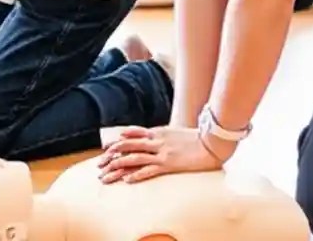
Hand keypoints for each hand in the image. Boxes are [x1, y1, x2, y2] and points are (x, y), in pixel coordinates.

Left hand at [96, 126, 230, 183]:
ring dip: (118, 167)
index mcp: (157, 131)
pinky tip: (127, 180)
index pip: (131, 135)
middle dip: (111, 155)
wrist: (212, 142)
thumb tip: (150, 137)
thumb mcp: (174, 132)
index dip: (116, 142)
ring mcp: (161, 152)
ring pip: (134, 158)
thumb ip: (161, 135)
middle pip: (127, 146)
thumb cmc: (195, 138)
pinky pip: (149, 170)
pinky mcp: (169, 164)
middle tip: (100, 164)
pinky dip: (137, 175)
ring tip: (107, 175)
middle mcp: (156, 140)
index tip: (105, 149)